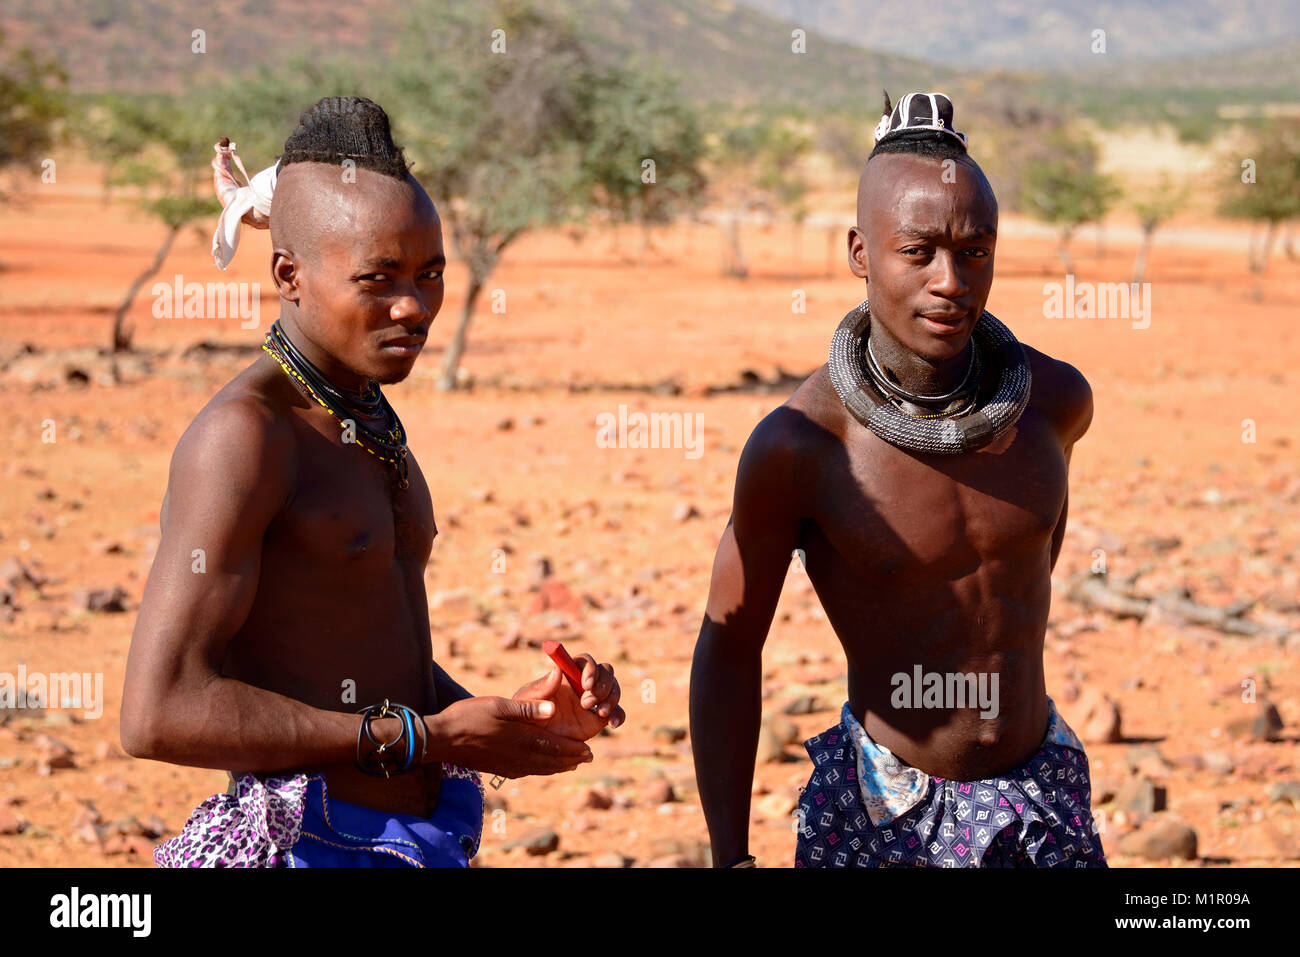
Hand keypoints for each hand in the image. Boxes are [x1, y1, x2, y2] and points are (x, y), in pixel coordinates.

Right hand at [426, 695, 592, 778]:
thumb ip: (527, 707)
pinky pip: (526, 771)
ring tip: (571, 764)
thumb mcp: (498, 705)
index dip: (573, 749)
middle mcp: (517, 757)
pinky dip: (540, 769)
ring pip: (539, 768)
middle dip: (571, 759)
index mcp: (521, 739)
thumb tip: (553, 709)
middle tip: (588, 758)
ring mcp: (507, 765)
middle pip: (551, 761)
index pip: (554, 746)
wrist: (440, 739)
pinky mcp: (497, 768)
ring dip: (557, 766)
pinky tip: (541, 767)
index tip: (589, 750)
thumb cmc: (468, 716)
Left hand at [513, 654, 624, 740]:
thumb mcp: (527, 702)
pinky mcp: (600, 718)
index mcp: (566, 675)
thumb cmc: (525, 717)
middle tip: (588, 702)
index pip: (585, 661)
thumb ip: (541, 687)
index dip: (590, 668)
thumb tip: (557, 670)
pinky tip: (613, 723)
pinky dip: (618, 715)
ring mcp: (594, 700)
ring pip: (614, 689)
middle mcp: (583, 684)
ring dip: (611, 698)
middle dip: (603, 684)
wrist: (534, 744)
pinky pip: (617, 711)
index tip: (586, 684)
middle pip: (606, 671)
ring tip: (599, 713)